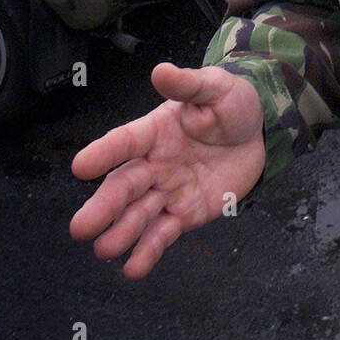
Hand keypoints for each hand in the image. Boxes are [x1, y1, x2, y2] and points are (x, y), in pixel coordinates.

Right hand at [69, 62, 264, 278]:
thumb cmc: (230, 104)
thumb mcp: (214, 87)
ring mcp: (168, 191)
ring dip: (121, 233)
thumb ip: (188, 84)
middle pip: (124, 186)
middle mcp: (154, 164)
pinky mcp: (185, 214)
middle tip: (81, 228)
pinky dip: (148, 252)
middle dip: (103, 207)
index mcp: (154, 131)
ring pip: (139, 215)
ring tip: (105, 249)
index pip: (124, 142)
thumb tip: (162, 71)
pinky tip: (133, 268)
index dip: (103, 153)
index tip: (80, 167)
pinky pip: (164, 235)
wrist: (258, 132)